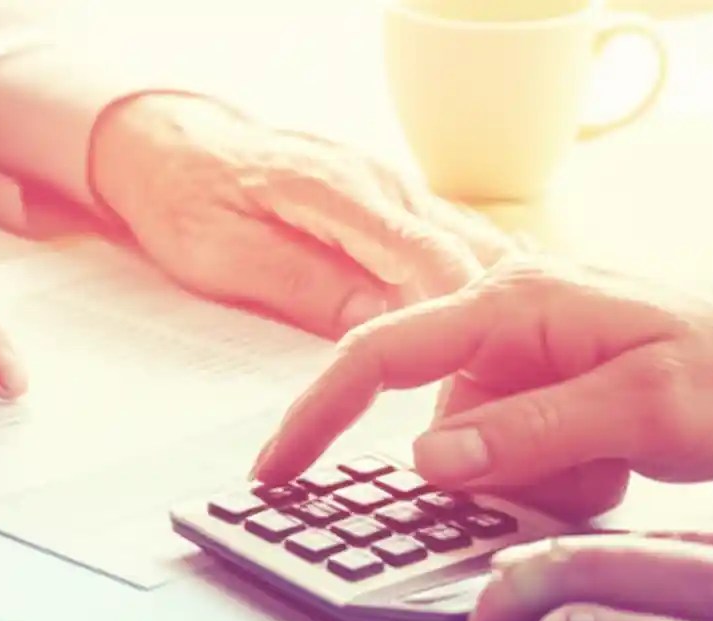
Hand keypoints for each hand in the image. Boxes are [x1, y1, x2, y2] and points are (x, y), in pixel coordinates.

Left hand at [90, 94, 518, 337]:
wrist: (178, 147)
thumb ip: (302, 284)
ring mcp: (394, 191)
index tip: (492, 361)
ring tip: (534, 364)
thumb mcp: (224, 253)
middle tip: (527, 381)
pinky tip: (510, 326)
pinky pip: (454, 243)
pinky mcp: (394, 206)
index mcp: (341, 192)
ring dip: (502, 298)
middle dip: (502, 311)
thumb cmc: (188, 201)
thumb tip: (376, 325)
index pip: (423, 249)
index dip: (462, 307)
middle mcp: (382, 184)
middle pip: (466, 249)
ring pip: (471, 245)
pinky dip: (483, 281)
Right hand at [253, 259, 712, 518]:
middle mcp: (502, 318)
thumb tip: (425, 464)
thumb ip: (528, 433)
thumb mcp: (639, 408)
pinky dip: (551, 472)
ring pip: (476, 447)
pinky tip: (609, 457)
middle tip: (584, 475)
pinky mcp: (534, 383)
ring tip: (613, 462)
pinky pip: (507, 449)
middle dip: (498, 470)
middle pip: (439, 421)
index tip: (276, 470)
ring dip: (536, 476)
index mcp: (510, 303)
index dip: (317, 412)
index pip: (380, 353)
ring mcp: (519, 353)